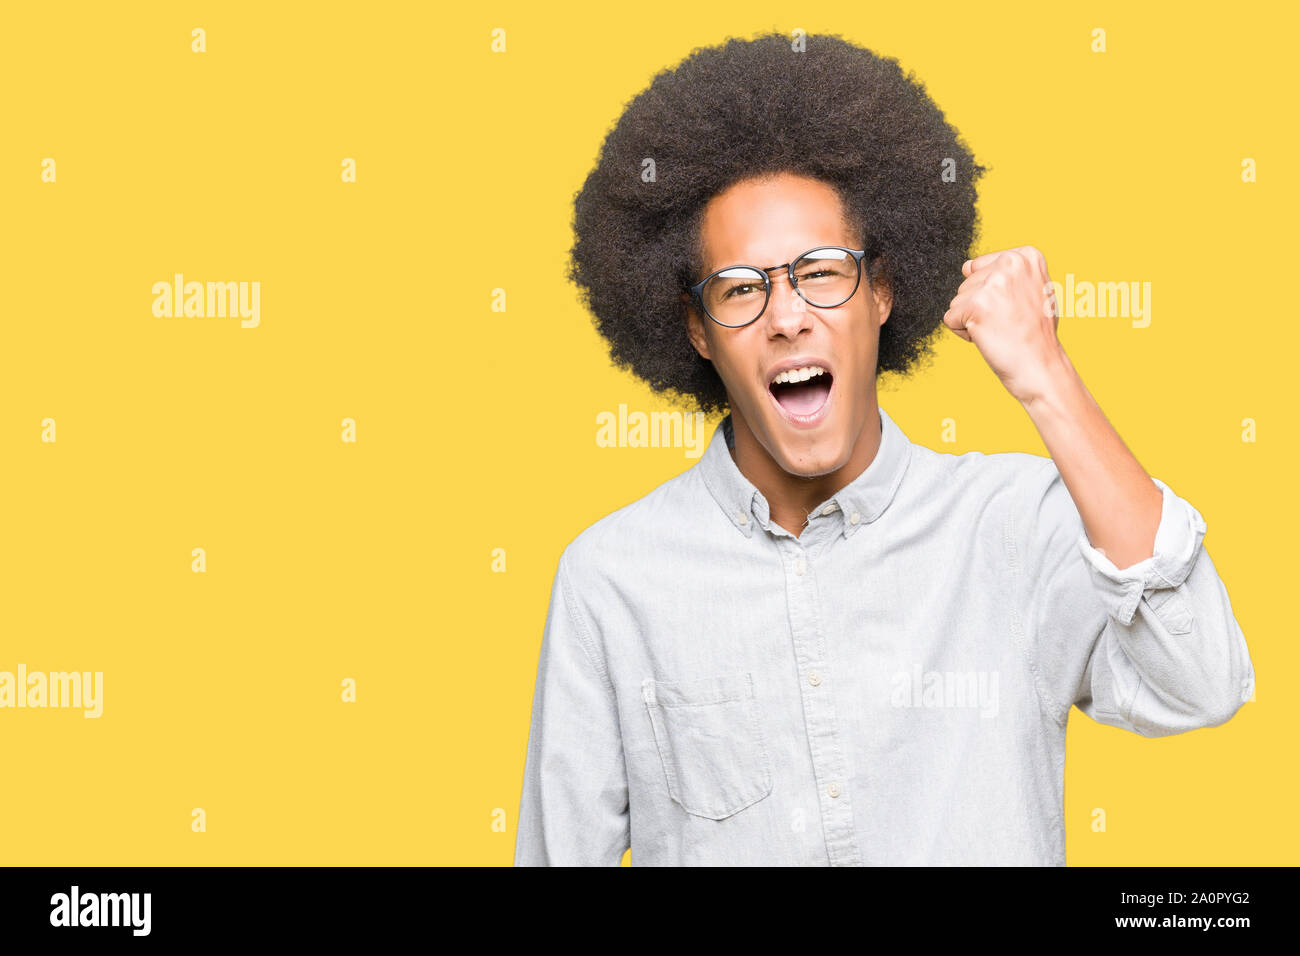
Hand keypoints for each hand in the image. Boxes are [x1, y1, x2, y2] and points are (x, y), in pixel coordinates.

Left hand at [943, 245, 1069, 405]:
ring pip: (957, 301)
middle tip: (1008, 322)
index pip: (978, 268)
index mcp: (1025, 256)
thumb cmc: (1035, 333)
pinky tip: (989, 337)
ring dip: (972, 320)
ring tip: (1001, 330)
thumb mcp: (1031, 290)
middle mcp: (1010, 263)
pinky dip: (964, 333)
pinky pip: (950, 319)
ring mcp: (993, 283)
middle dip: (979, 307)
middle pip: (966, 284)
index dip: (991, 295)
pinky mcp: (976, 305)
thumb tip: (967, 266)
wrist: (1040, 366)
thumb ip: (1002, 274)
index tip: (1016, 308)